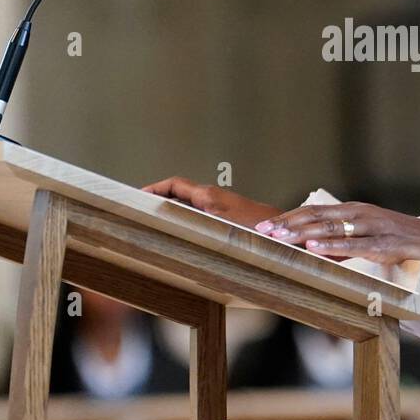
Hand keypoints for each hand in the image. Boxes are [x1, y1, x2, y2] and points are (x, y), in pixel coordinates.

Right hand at [140, 176, 283, 229]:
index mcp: (207, 196)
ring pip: (189, 205)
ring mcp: (220, 207)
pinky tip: (183, 235)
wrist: (282, 233)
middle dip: (159, 201)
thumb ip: (194, 221)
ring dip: (172, 211)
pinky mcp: (227, 218)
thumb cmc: (256, 230)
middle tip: (141, 212)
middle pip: (179, 194)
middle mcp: (213, 198)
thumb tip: (170, 220)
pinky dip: (186, 220)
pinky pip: (199, 215)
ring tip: (156, 223)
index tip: (137, 195)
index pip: (174, 184)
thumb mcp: (219, 227)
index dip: (154, 189)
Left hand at [254, 203, 419, 267]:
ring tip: (279, 237)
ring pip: (330, 227)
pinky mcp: (382, 243)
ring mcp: (370, 227)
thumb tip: (311, 250)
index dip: (288, 217)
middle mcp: (358, 214)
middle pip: (316, 216)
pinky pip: (353, 244)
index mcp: (353, 210)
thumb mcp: (365, 237)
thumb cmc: (398, 240)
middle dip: (287, 224)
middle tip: (262, 231)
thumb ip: (340, 242)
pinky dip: (331, 244)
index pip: (313, 211)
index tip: (264, 225)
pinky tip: (313, 247)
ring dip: (301, 232)